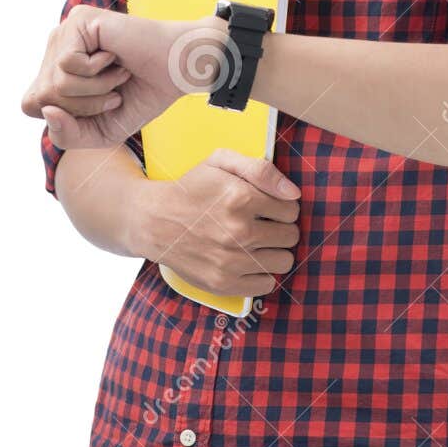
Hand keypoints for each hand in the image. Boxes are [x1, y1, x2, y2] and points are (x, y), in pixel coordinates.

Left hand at [22, 6, 223, 150]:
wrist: (177, 71)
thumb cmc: (142, 96)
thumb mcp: (99, 132)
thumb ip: (66, 135)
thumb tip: (46, 111)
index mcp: (56, 71)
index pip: (31, 104)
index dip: (65, 117)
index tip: (100, 105)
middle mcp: (56, 48)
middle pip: (39, 98)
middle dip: (81, 107)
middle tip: (112, 92)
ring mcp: (66, 32)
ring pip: (53, 83)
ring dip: (94, 91)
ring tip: (117, 74)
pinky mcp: (79, 20)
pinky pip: (67, 65)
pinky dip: (97, 73)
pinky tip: (115, 58)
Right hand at [126, 147, 301, 297]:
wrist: (153, 221)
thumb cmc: (191, 188)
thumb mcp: (220, 162)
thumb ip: (261, 169)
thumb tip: (294, 194)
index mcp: (240, 198)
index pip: (291, 210)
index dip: (282, 206)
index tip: (269, 207)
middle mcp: (238, 231)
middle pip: (291, 236)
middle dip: (281, 228)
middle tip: (262, 225)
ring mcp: (231, 260)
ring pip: (283, 261)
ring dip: (274, 251)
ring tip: (256, 243)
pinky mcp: (223, 283)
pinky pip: (266, 284)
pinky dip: (260, 273)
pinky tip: (247, 260)